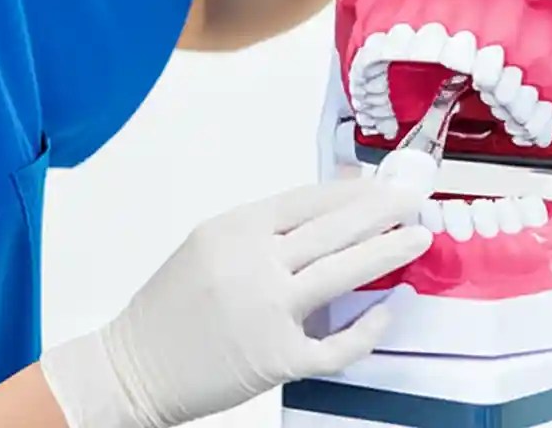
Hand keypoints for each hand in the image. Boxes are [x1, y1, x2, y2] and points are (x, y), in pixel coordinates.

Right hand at [38, 150, 438, 427]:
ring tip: (417, 240)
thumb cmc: (169, 308)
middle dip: (382, 211)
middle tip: (414, 200)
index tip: (381, 184)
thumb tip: (327, 208)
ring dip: (387, 253)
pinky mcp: (278, 357)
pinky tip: (384, 313)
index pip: (307, 200)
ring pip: (342, 274)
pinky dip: (367, 329)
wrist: (134, 367)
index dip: (351, 191)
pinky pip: (337, 343)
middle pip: (333, 229)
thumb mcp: (208, 246)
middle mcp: (252, 264)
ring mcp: (267, 312)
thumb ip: (263, 229)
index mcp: (232, 230)